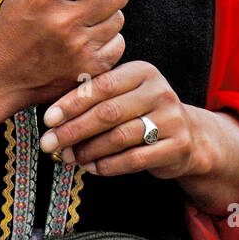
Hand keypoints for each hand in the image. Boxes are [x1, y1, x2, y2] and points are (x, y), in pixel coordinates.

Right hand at [0, 0, 128, 120]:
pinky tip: (85, 41)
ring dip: (105, 16)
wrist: (1, 76)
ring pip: (119, 17)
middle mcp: (65, 22)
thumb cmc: (12, 27)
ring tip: (82, 21)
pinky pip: (119, 43)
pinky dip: (106, 40)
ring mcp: (80, 49)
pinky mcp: (90, 70)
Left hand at [38, 61, 207, 179]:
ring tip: (68, 157)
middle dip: (74, 129)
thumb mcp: (125, 95)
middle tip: (50, 143)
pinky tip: (91, 168)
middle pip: (108, 112)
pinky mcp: (177, 146)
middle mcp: (160, 91)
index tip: (49, 119)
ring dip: (88, 150)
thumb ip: (96, 97)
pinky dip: (108, 165)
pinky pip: (134, 159)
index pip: (102, 85)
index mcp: (142, 71)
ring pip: (119, 137)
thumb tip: (54, 117)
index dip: (72, 103)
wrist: (189, 136)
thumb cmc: (142, 112)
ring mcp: (172, 119)